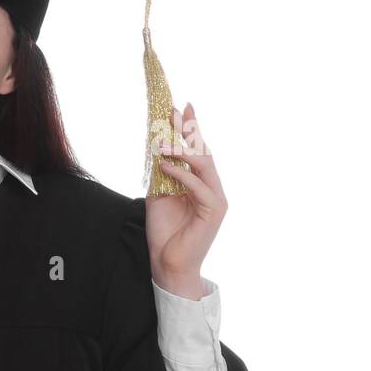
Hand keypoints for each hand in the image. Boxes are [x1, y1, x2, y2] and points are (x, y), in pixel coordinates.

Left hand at [148, 103, 226, 298]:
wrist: (168, 263)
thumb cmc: (164, 233)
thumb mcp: (157, 197)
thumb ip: (160, 176)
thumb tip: (154, 151)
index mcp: (199, 183)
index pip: (196, 150)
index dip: (190, 128)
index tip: (180, 106)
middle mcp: (211, 187)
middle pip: (203, 151)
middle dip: (189, 130)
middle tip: (174, 110)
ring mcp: (215, 198)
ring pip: (204, 165)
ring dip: (183, 150)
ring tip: (162, 141)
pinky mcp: (214, 211)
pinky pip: (198, 186)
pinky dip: (181, 174)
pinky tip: (164, 164)